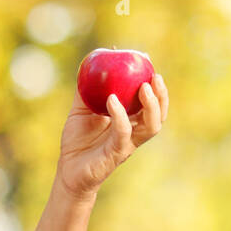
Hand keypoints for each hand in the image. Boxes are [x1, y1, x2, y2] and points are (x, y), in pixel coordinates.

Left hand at [57, 73, 167, 199]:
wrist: (68, 170)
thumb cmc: (77, 140)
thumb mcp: (81, 110)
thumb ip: (87, 90)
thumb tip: (90, 65)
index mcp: (130, 122)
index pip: (150, 103)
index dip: (153, 84)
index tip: (147, 61)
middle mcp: (134, 134)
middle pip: (159, 115)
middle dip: (161, 95)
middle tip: (154, 76)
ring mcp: (127, 144)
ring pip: (151, 126)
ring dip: (151, 106)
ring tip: (144, 87)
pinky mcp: (115, 154)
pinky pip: (123, 133)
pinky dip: (120, 115)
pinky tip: (112, 100)